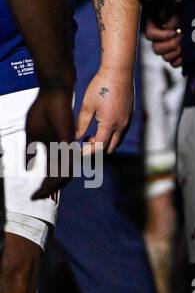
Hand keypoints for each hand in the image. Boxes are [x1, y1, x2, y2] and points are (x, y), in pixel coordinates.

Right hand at [25, 84, 74, 199]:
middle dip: (48, 189)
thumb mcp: (33, 134)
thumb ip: (32, 150)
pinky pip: (67, 161)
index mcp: (56, 149)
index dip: (45, 185)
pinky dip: (59, 173)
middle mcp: (64, 150)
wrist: (54, 93)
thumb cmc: (44, 111)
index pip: (53, 172)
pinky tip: (50, 181)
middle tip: (37, 198)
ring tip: (41, 193)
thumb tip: (28, 166)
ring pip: (64, 172)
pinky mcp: (68, 140)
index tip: (34, 196)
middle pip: (60, 176)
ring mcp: (67, 146)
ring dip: (52, 184)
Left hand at [77, 66, 133, 153]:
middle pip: (111, 147)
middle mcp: (122, 124)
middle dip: (97, 149)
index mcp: (110, 123)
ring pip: (118, 140)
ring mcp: (128, 119)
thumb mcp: (87, 106)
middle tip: (84, 142)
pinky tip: (102, 125)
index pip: (99, 146)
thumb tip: (75, 138)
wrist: (118, 71)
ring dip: (105, 142)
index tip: (78, 152)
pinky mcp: (130, 114)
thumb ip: (81, 124)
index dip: (88, 152)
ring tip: (91, 134)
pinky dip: (112, 134)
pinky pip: (122, 131)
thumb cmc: (101, 86)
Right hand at [146, 15, 182, 67]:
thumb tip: (169, 28)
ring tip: (186, 44)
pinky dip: (180, 60)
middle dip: (171, 45)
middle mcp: (159, 40)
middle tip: (183, 37)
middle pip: (157, 49)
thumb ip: (172, 17)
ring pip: (165, 58)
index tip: (175, 32)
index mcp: (155, 27)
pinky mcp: (176, 56)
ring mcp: (167, 49)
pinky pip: (174, 64)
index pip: (150, 35)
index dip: (162, 36)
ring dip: (177, 52)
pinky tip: (187, 53)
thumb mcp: (178, 8)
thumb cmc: (185, 10)